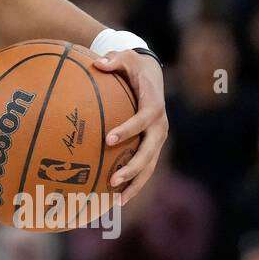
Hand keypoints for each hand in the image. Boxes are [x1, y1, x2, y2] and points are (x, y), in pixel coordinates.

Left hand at [92, 50, 168, 205]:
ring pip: (149, 166)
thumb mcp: (126, 58)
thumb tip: (99, 63)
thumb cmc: (134, 66)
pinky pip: (144, 168)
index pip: (144, 119)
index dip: (129, 129)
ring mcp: (157, 139)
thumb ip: (113, 60)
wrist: (152, 75)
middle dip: (134, 168)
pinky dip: (133, 184)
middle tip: (113, 180)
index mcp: (154, 105)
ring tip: (116, 201)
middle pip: (150, 151)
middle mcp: (159, 126)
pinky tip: (114, 199)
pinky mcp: (151, 147)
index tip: (109, 139)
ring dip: (134, 184)